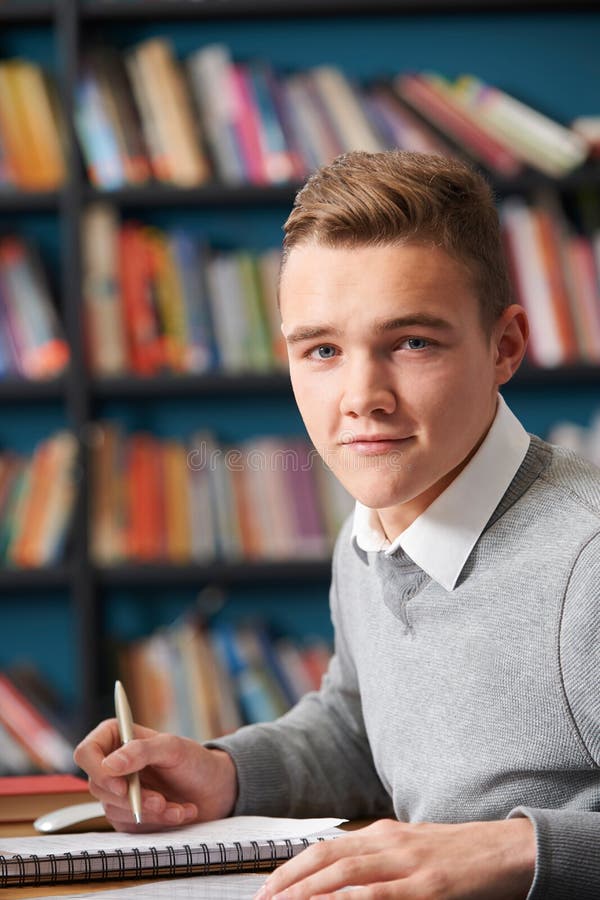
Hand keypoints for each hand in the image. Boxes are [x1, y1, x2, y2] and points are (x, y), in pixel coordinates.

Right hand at [73, 718, 237, 831]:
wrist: (214, 789)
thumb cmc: (194, 761)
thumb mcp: (173, 748)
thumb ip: (142, 751)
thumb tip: (109, 765)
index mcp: (118, 737)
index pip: (86, 752)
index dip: (98, 771)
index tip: (122, 786)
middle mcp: (113, 765)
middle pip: (98, 786)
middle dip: (134, 798)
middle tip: (161, 801)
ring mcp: (118, 792)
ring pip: (114, 809)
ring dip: (150, 811)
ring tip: (178, 806)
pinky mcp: (127, 816)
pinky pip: (129, 825)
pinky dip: (157, 822)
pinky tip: (179, 812)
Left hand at [255, 817, 535, 899]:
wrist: (507, 849)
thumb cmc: (459, 854)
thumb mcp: (411, 850)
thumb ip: (377, 860)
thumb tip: (340, 879)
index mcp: (383, 832)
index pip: (324, 847)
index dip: (291, 867)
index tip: (267, 888)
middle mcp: (389, 842)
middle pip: (326, 858)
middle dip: (288, 880)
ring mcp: (408, 863)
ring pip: (345, 874)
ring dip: (308, 892)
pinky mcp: (429, 886)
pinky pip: (380, 895)